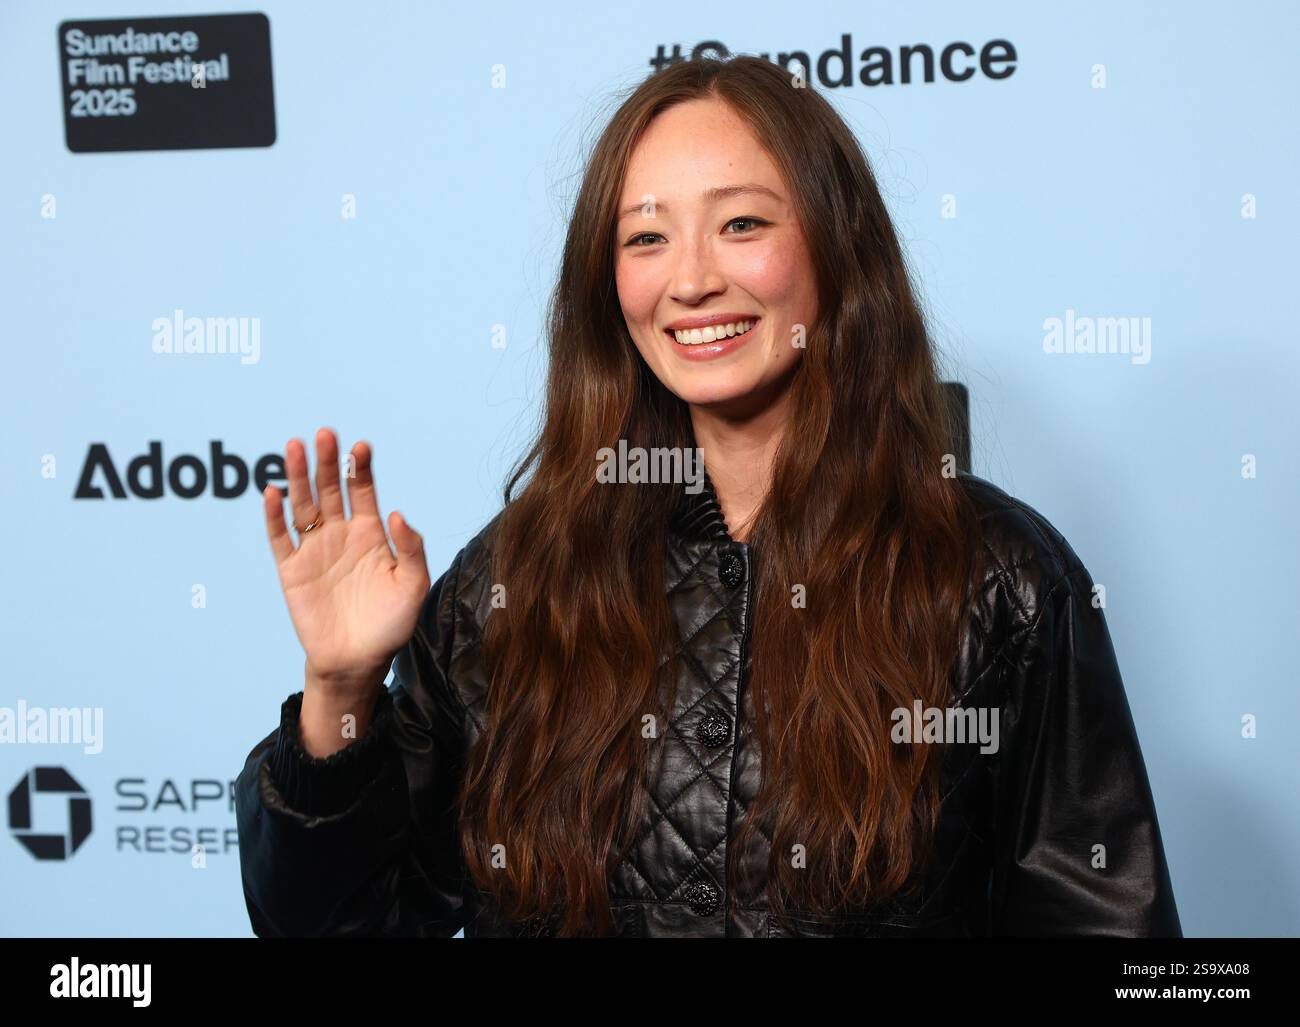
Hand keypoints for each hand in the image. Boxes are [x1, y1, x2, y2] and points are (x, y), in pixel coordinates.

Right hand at [263, 428, 429, 703]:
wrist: (358, 661)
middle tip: (323, 433)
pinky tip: (273, 493)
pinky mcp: (291, 570)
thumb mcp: (413, 586)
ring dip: (298, 476)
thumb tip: (397, 513)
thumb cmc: (391, 624)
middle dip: (327, 461)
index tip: (361, 446)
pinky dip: (274, 516)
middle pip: (331, 489)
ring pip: (303, 505)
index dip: (361, 468)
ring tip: (293, 446)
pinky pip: (280, 538)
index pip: (364, 490)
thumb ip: (410, 549)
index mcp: (371, 534)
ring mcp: (314, 550)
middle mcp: (341, 535)